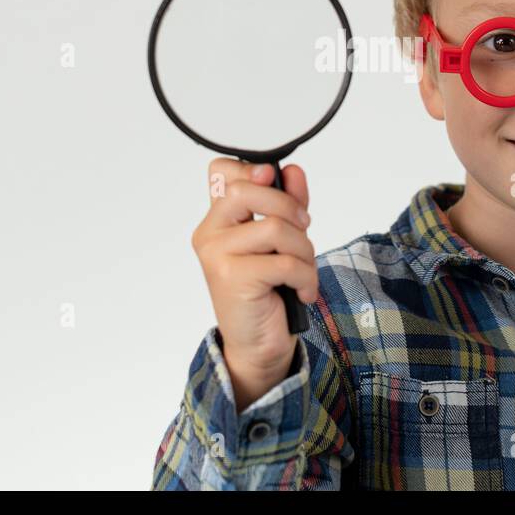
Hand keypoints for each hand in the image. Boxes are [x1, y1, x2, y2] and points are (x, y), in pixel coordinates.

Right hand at [191, 158, 316, 410]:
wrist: (259, 344)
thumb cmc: (269, 290)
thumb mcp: (283, 241)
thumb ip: (287, 204)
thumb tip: (294, 171)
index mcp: (217, 220)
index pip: (221, 171)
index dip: (250, 169)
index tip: (273, 181)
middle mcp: (209, 233)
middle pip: (249, 190)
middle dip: (289, 208)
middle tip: (304, 230)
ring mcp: (216, 255)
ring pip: (274, 228)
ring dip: (304, 250)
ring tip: (303, 271)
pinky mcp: (232, 277)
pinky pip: (284, 262)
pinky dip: (305, 277)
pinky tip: (301, 291)